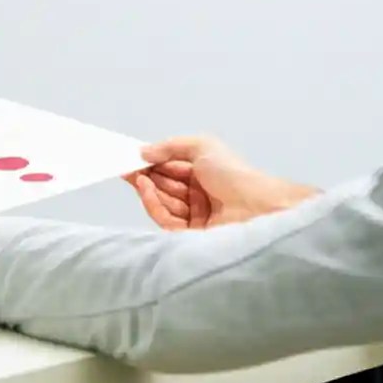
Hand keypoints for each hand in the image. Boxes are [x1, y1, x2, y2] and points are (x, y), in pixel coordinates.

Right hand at [124, 136, 317, 230]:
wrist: (259, 206)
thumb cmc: (235, 174)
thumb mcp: (202, 146)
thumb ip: (170, 147)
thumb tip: (143, 152)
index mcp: (203, 175)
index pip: (170, 169)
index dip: (151, 163)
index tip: (130, 157)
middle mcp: (198, 196)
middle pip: (163, 187)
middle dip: (144, 175)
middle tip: (124, 166)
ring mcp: (195, 216)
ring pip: (162, 203)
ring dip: (146, 188)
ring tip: (136, 175)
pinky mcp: (191, 236)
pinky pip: (165, 220)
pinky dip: (152, 203)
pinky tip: (146, 188)